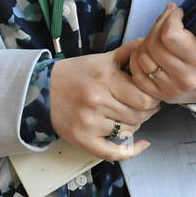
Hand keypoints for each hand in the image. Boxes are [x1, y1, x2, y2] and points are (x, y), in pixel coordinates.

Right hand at [47, 43, 160, 162]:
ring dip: (135, 125)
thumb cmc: (76, 73)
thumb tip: (149, 44)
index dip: (153, 98)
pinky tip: (141, 144)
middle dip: (147, 112)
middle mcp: (97, 101)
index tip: (151, 96)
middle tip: (145, 107)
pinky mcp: (83, 139)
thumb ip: (128, 51)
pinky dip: (131, 150)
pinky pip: (114, 152)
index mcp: (105, 79)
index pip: (144, 97)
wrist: (43, 88)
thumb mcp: (102, 58)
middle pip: (139, 115)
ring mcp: (90, 122)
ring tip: (129, 116)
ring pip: (129, 131)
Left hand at [123, 2, 195, 105]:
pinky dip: (138, 60)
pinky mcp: (162, 95)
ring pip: (144, 57)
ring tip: (160, 33)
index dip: (169, 18)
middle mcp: (185, 78)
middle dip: (158, 25)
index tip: (178, 13)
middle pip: (154, 44)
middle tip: (167, 20)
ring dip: (147, 40)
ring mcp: (171, 89)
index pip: (170, 35)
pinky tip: (149, 49)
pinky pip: (138, 75)